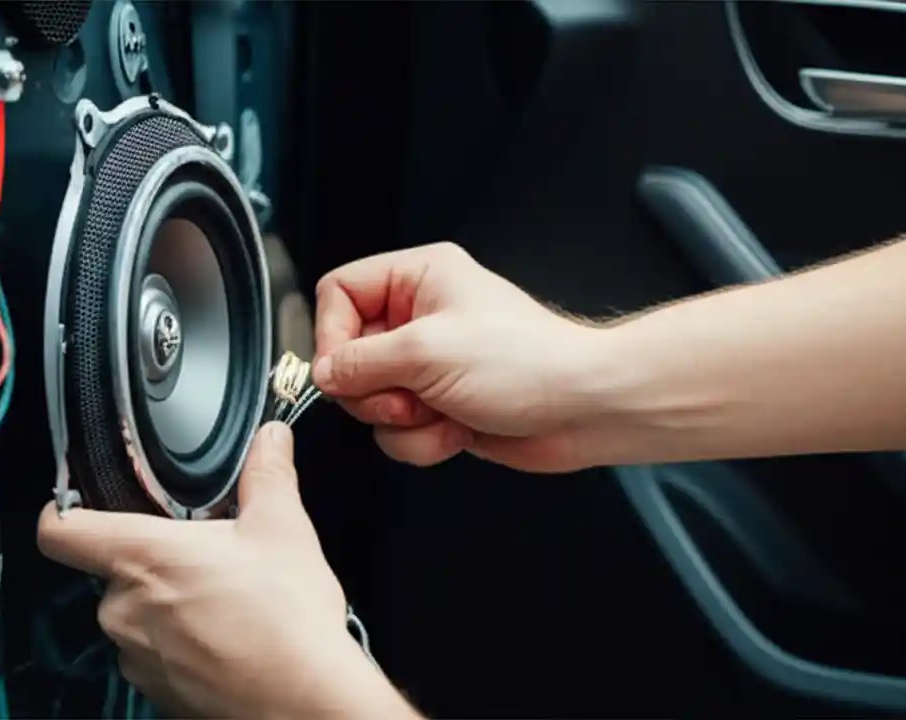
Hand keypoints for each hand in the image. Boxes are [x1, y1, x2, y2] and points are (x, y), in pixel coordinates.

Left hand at [37, 423, 417, 719]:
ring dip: (169, 607)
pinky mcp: (157, 695)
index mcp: (141, 558)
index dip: (61, 512)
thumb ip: (267, 474)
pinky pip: (156, 657)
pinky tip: (229, 639)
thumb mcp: (282, 528)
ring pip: (136, 617)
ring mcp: (137, 658)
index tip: (79, 504)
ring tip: (226, 602)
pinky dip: (184, 646)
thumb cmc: (287, 621)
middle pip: (112, 572)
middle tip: (205, 558)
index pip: (59, 531)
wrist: (306, 702)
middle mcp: (123, 611)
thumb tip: (270, 440)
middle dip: (154, 563)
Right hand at [313, 242, 605, 471]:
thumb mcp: (426, 351)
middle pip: (348, 355)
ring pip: (370, 400)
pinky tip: (456, 431)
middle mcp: (420, 317)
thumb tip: (322, 373)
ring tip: (439, 412)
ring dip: (400, 420)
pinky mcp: (439, 405)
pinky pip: (398, 430)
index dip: (332, 335)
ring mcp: (429, 365)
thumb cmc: (528, 362)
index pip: (339, 293)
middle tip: (404, 395)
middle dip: (373, 389)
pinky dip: (421, 440)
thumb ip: (360, 362)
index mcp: (419, 278)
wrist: (583, 409)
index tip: (342, 371)